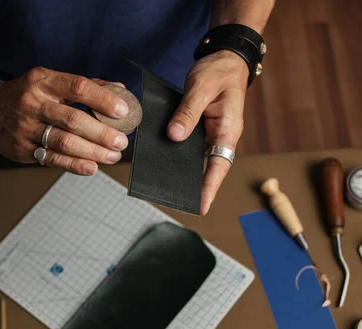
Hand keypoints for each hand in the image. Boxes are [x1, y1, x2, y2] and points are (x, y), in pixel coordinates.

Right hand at [0, 67, 129, 174]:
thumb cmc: (24, 94)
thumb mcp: (47, 81)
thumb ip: (82, 86)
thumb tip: (120, 91)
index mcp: (43, 81)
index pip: (77, 87)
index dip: (103, 99)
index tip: (123, 111)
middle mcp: (32, 103)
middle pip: (73, 120)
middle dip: (102, 133)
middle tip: (121, 142)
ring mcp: (25, 128)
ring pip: (64, 143)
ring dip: (93, 152)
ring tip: (112, 155)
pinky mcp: (21, 149)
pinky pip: (51, 159)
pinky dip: (74, 165)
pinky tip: (92, 167)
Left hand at [167, 50, 248, 214]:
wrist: (224, 58)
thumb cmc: (218, 72)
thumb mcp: (201, 88)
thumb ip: (188, 112)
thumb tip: (174, 136)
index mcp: (228, 129)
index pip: (219, 165)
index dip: (210, 187)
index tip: (201, 206)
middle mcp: (221, 136)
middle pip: (208, 168)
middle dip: (195, 186)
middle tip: (176, 201)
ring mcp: (212, 133)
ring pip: (197, 158)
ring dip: (185, 171)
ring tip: (165, 185)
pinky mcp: (202, 128)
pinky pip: (190, 145)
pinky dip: (179, 153)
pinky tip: (163, 159)